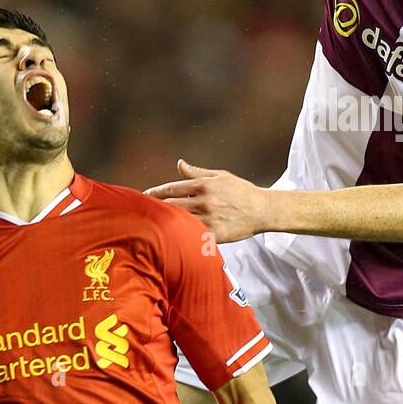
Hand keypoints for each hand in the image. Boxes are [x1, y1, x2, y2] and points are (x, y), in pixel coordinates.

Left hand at [146, 159, 269, 242]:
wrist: (262, 210)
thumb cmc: (241, 191)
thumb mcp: (220, 176)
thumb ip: (197, 172)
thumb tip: (179, 164)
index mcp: (204, 185)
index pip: (172, 188)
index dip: (155, 192)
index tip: (144, 196)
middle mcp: (204, 201)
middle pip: (171, 205)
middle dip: (155, 208)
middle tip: (140, 212)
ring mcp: (209, 218)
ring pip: (178, 221)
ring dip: (163, 223)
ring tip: (148, 225)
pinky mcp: (214, 234)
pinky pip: (192, 236)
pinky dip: (180, 237)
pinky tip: (169, 239)